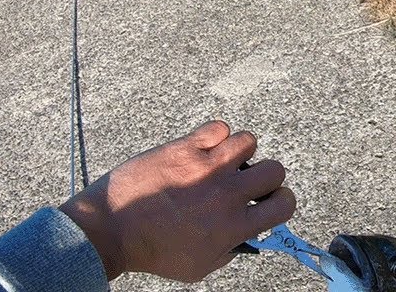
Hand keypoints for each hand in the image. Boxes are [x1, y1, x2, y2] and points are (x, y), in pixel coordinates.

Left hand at [59, 120, 295, 281]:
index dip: (281, 201)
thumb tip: (246, 236)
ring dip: (239, 152)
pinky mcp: (186, 148)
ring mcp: (207, 168)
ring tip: (221, 162)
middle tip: (245, 182)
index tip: (269, 200)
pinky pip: (218, 128)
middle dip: (265, 176)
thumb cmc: (152, 252)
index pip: (284, 205)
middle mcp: (226, 195)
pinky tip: (202, 148)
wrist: (112, 229)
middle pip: (275, 170)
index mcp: (233, 227)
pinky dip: (214, 136)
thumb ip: (228, 252)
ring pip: (249, 142)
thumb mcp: (198, 268)